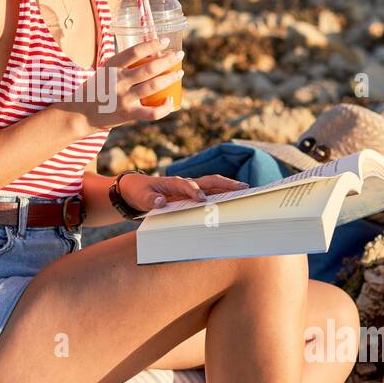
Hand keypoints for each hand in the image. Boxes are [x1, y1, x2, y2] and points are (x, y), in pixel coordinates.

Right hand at [54, 37, 184, 133]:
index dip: (152, 45)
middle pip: (149, 67)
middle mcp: (118, 81)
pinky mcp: (127, 114)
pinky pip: (151, 112)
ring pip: (153, 86)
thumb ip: (124, 64)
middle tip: (179, 55)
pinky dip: (164, 108)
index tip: (164, 41)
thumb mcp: (106, 71)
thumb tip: (151, 53)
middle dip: (168, 60)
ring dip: (170, 78)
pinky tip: (171, 100)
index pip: (135, 51)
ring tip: (180, 73)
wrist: (80, 113)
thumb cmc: (97, 89)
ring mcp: (123, 98)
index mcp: (112, 66)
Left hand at [120, 173, 249, 211]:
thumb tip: (160, 201)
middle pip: (210, 181)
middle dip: (226, 184)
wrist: (136, 189)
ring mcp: (191, 188)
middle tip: (243, 188)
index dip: (195, 192)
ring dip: (230, 189)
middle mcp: (186, 184)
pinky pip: (212, 193)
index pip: (187, 186)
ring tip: (247, 192)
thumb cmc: (139, 192)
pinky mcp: (193, 195)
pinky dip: (224, 195)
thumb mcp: (140, 196)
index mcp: (173, 183)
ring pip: (214, 186)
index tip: (203, 200)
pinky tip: (236, 201)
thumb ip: (149, 199)